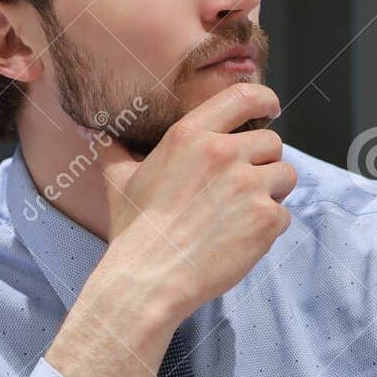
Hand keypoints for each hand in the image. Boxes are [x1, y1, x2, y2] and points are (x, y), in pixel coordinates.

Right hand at [93, 81, 295, 324]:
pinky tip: (240, 239)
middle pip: (272, 143)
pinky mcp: (265, 219)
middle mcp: (223, 153)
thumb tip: (91, 129)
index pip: (243, 97)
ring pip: (285, 176)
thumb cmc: (134, 231)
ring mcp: (248, 186)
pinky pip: (284, 214)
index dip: (265, 100)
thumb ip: (114, 149)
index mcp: (190, 135)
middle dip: (264, 163)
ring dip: (272, 193)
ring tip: (243, 214)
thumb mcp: (119, 180)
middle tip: (243, 188)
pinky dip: (269, 228)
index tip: (270, 109)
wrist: (149, 278)